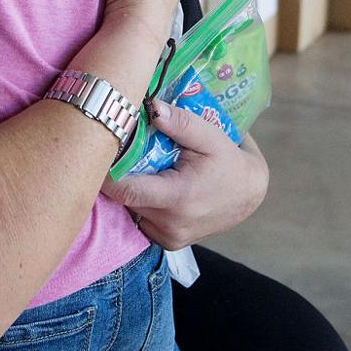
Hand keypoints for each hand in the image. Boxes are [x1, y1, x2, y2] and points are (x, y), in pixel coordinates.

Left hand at [101, 103, 267, 249]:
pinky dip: (143, 204)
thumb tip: (151, 107)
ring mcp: (168, 237)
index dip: (106, 172)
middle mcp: (169, 224)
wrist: (250, 196)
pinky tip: (155, 186)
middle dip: (120, 175)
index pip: (124, 190)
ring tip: (143, 168)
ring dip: (131, 189)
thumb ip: (181, 123)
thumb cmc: (230, 162)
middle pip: (124, 198)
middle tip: (122, 152)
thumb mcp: (211, 137)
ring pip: (131, 210)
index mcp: (177, 198)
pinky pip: (142, 220)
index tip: (100, 151)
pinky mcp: (169, 243)